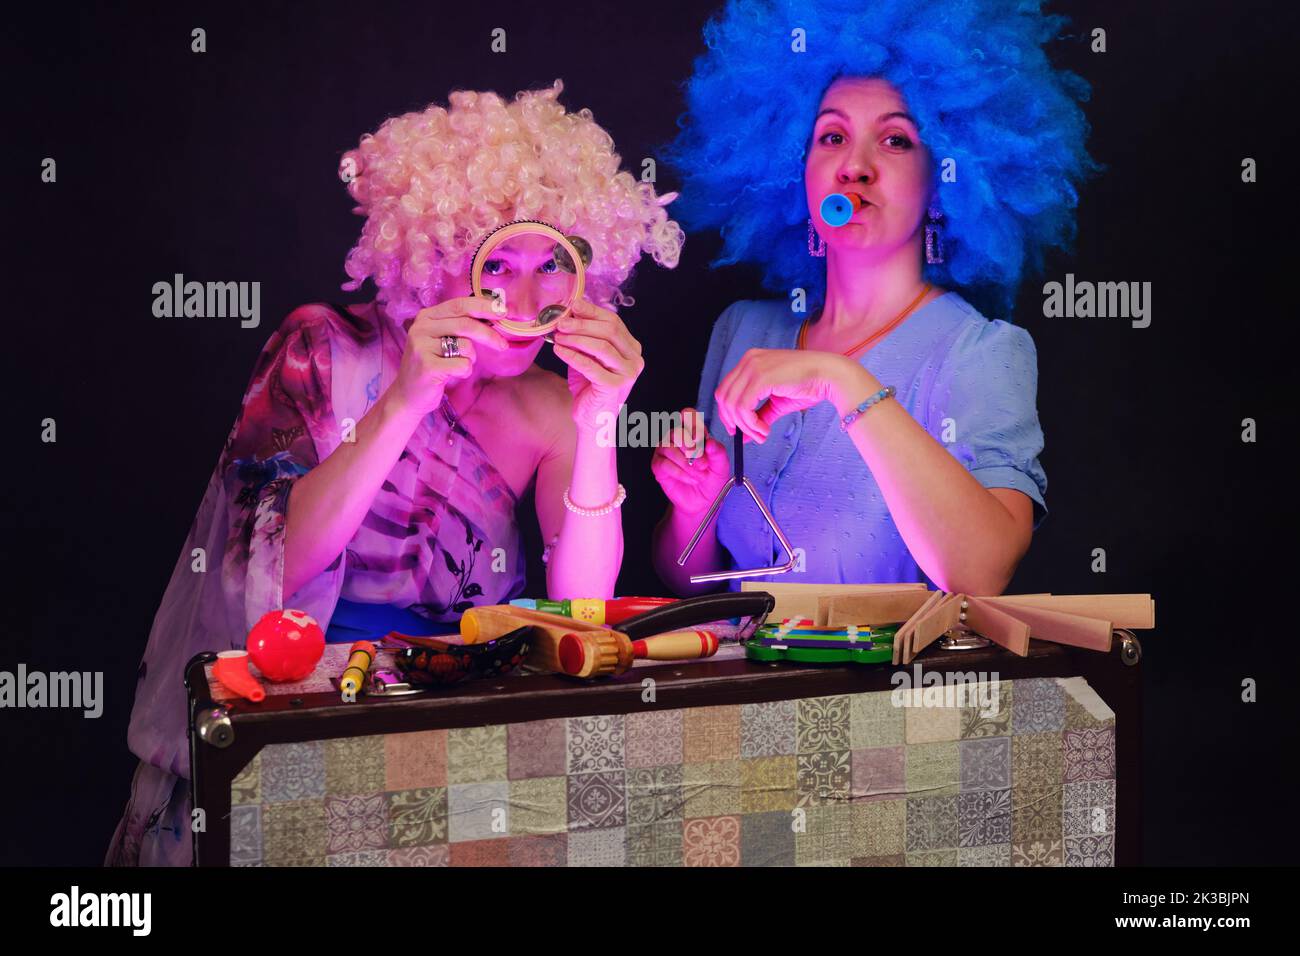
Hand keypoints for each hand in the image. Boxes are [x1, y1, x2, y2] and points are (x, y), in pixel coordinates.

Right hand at [388, 297, 509, 416]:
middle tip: (503, 345)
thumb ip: (460, 326)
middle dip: (489, 335)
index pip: (459, 305)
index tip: (503, 311)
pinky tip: (452, 375)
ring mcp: (422, 346)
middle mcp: (421, 328)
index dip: (484, 306)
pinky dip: (464, 371)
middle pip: (465, 324)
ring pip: (466, 346)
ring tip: (457, 365)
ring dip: (470, 359)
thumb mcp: (442, 340)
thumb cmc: (432, 365)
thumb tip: (495, 315)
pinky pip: (462, 365)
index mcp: (427, 317)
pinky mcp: (427, 366)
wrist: (408, 395)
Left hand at [551, 299, 644, 433]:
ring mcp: (627, 374)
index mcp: (631, 348)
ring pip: (601, 346)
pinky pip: (591, 366)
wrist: (592, 417)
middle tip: (561, 322)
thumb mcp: (588, 355)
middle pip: (609, 331)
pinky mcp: (614, 386)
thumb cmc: (590, 386)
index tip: (573, 305)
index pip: (614, 322)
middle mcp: (634, 360)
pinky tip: (559, 351)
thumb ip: (584, 336)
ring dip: (576, 338)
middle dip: (582, 324)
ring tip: (558, 336)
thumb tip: (569, 313)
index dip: (592, 311)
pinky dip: (573, 356)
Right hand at [651, 407, 730, 515]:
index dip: (692, 424)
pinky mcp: (658, 466)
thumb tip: (710, 442)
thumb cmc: (712, 480)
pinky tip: (690, 479)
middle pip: (676, 431)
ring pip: (669, 448)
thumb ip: (718, 452)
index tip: (700, 439)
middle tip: (703, 464)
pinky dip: (679, 472)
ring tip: (699, 476)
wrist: (702, 501)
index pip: (687, 415)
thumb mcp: (721, 466)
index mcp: (694, 433)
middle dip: (692, 450)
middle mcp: (677, 438)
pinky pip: (663, 464)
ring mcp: (666, 451)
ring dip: (686, 464)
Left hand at [714, 349, 874, 441]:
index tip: (737, 430)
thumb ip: (759, 416)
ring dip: (746, 426)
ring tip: (762, 435)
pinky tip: (765, 430)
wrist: (829, 375)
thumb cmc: (807, 385)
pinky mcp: (760, 377)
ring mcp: (753, 367)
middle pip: (724, 397)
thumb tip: (745, 437)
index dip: (727, 413)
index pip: (725, 389)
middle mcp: (748, 360)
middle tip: (749, 437)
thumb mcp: (777, 403)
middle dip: (733, 421)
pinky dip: (751, 423)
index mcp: (750, 361)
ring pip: (733, 404)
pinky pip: (744, 407)